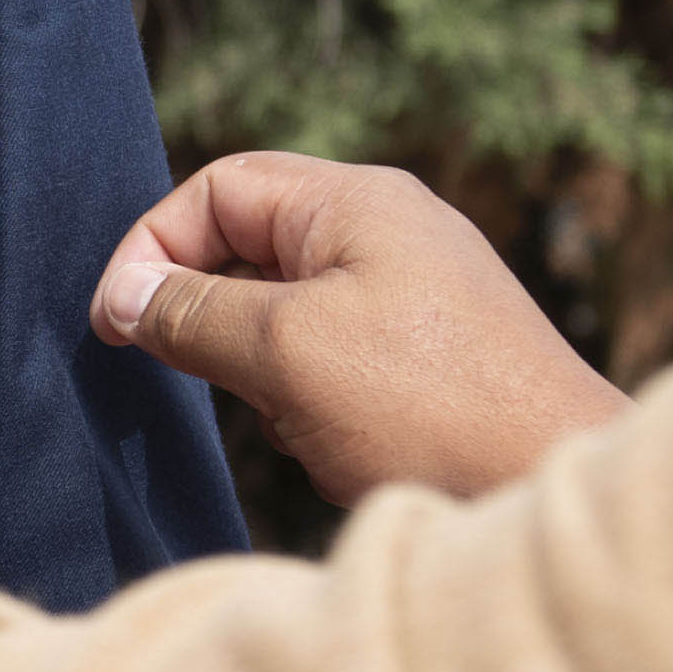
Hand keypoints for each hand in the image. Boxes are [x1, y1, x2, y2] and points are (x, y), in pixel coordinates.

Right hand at [90, 154, 628, 504]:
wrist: (556, 484)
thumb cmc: (429, 406)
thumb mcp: (287, 352)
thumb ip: (195, 314)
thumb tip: (125, 298)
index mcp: (357, 201)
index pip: (218, 188)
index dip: (152, 246)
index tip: (115, 325)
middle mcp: (389, 231)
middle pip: (249, 246)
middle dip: (209, 315)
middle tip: (193, 380)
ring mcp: (414, 293)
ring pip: (286, 313)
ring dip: (263, 370)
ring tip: (299, 420)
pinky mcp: (429, 357)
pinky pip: (333, 360)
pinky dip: (310, 400)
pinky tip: (337, 448)